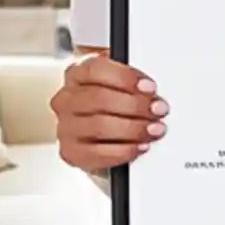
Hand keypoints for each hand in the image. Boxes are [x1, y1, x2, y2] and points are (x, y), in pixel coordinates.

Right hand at [50, 54, 168, 171]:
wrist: (94, 137)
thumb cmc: (107, 105)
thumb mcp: (118, 83)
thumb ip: (130, 80)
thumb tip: (150, 88)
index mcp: (76, 75)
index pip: (96, 70)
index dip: (126, 78)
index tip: (150, 87)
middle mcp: (67, 100)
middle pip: (100, 98)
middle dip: (135, 105)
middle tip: (158, 110)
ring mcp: (66, 127)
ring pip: (100, 126)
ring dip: (133, 128)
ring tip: (154, 129)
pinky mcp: (72, 153)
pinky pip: (98, 154)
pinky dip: (124, 150)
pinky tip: (140, 146)